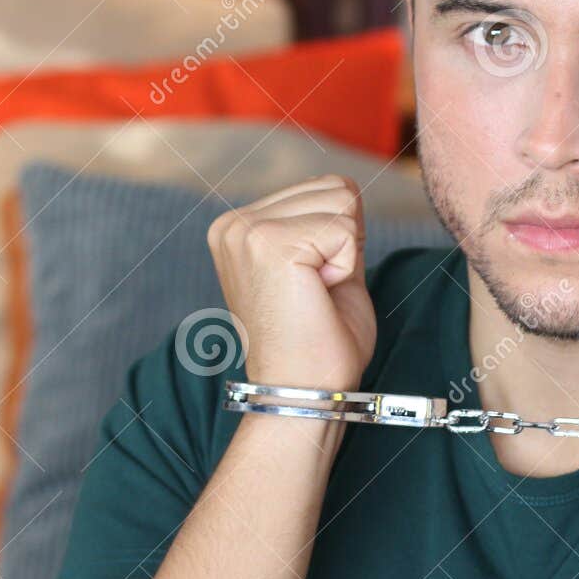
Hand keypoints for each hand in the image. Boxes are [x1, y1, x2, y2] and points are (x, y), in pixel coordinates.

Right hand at [207, 173, 376, 390]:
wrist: (304, 392)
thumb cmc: (319, 340)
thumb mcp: (320, 263)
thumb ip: (326, 223)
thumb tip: (345, 185)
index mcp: (238, 226)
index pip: (323, 188)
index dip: (339, 238)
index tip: (312, 285)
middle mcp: (233, 223)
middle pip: (334, 188)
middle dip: (344, 241)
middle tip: (315, 292)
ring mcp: (247, 230)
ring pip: (342, 202)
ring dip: (344, 254)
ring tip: (314, 293)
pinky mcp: (268, 243)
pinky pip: (345, 228)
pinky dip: (345, 267)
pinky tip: (316, 296)